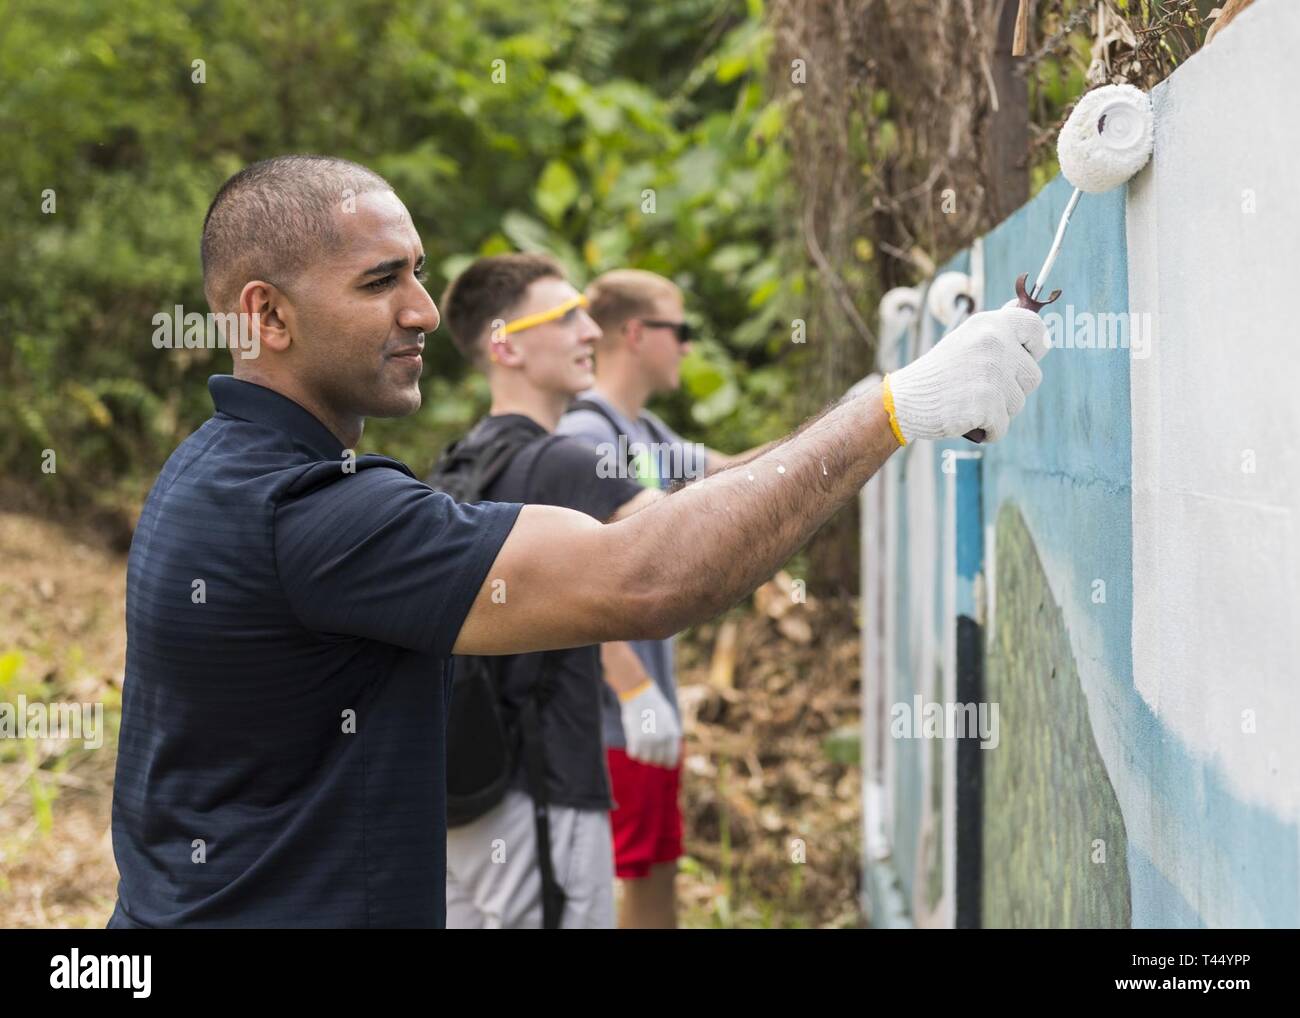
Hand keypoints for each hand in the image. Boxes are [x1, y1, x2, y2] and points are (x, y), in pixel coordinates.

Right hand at [618, 681, 680, 767]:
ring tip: (641, 744)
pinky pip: (634, 754)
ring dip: (643, 754)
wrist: (639, 694)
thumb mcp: (669, 719)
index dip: (667, 763)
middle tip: (649, 752)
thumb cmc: (654, 705)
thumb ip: (670, 736)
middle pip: (658, 761)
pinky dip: (633, 750)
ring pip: (645, 759)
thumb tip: (670, 754)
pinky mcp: (636, 739)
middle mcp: (663, 739)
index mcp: (673, 734)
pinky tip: (633, 742)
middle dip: (654, 759)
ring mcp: (649, 740)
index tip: (663, 764)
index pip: (672, 759)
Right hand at [882, 307, 1047, 443]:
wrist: (905, 400)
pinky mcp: (986, 404)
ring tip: (970, 402)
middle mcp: (994, 344)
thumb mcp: (966, 338)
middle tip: (981, 388)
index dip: (1036, 347)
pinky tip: (968, 420)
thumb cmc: (940, 372)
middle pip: (1032, 376)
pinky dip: (988, 430)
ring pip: (1018, 404)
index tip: (1025, 357)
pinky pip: (1003, 426)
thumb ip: (997, 327)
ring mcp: (991, 374)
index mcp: (990, 324)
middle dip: (1012, 389)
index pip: (1036, 327)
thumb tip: (1023, 307)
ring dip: (998, 411)